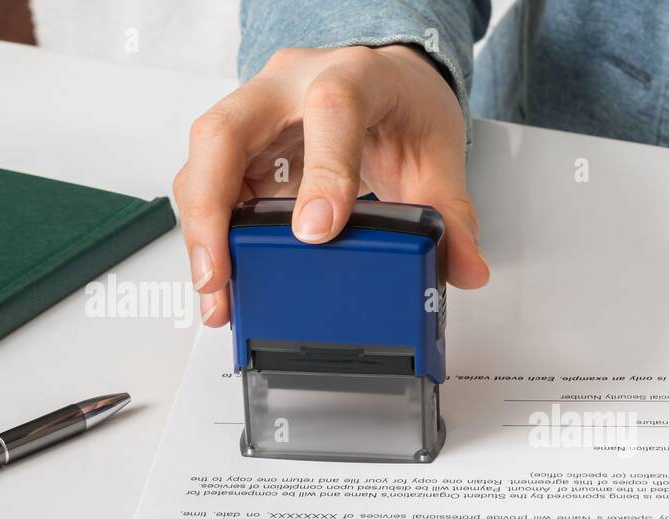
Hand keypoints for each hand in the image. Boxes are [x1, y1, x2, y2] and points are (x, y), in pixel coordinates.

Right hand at [173, 44, 488, 326]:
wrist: (388, 82)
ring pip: (204, 159)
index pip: (332, 110)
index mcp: (353, 76)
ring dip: (202, 231)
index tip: (317, 233)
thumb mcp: (440, 154)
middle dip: (214, 210)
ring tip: (217, 293)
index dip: (323, 171)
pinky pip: (210, 182)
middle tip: (220, 276)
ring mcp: (256, 110)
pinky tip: (223, 278)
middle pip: (226, 131)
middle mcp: (289, 85)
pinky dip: (211, 234)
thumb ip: (452, 214)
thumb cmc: (404, 106)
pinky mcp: (241, 142)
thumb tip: (466, 269)